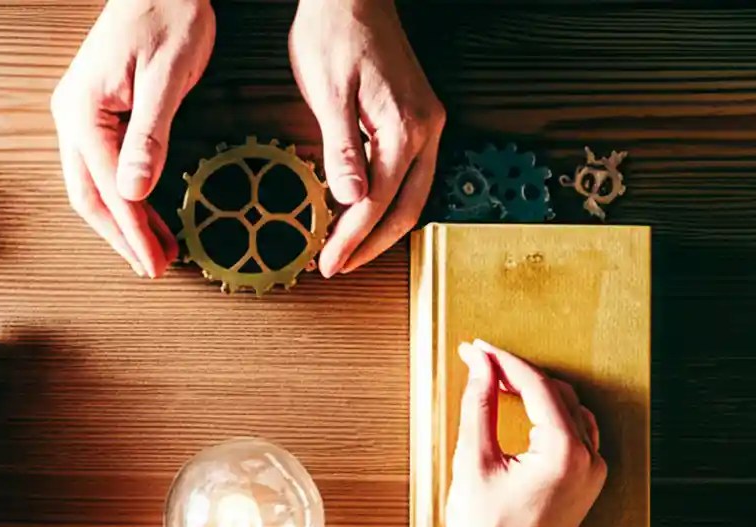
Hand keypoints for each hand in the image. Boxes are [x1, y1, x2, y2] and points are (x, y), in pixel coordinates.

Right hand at [51, 0, 215, 277]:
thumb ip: (150, 136)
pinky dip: (125, 196)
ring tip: (154, 250)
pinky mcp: (97, 112)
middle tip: (151, 268)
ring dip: (123, 221)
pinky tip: (147, 213)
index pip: (109, 186)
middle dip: (121, 236)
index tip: (153, 262)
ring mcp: (80, 115)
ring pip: (93, 185)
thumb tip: (135, 192)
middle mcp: (72, 115)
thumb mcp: (167, 77)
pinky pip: (104, 166)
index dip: (133, 230)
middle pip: (89, 195)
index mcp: (82, 109)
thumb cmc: (167, 14)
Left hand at [289, 0, 443, 276]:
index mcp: (406, 126)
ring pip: (413, 195)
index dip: (353, 238)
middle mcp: (426, 129)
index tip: (329, 262)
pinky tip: (360, 212)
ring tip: (347, 249)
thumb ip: (341, 147)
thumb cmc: (336, 32)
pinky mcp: (416, 120)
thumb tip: (351, 199)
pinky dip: (386, 201)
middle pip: (408, 208)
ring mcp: (426, 124)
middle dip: (373, 245)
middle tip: (338, 266)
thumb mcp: (328, 90)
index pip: (379, 201)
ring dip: (382, 228)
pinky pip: (408, 174)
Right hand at [448, 339, 606, 526]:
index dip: (502, 361)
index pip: (535, 385)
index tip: (475, 348)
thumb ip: (479, 406)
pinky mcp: (585, 485)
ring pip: (569, 411)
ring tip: (498, 383)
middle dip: (517, 374)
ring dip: (536, 392)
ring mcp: (592, 474)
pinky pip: (575, 434)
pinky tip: (524, 412)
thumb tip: (480, 368)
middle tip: (479, 363)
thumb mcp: (473, 462)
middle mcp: (589, 459)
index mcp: (564, 452)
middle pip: (555, 393)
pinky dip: (550, 416)